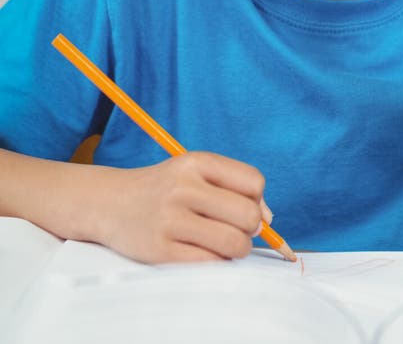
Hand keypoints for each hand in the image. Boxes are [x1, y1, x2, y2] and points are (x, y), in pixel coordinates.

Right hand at [101, 151, 269, 263]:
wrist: (109, 202)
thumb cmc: (165, 189)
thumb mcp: (194, 172)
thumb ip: (234, 188)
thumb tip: (269, 220)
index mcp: (195, 161)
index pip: (254, 182)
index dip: (257, 200)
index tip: (243, 208)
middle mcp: (182, 187)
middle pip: (248, 215)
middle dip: (250, 228)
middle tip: (233, 230)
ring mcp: (170, 219)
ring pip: (234, 244)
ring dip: (236, 250)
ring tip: (221, 244)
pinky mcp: (160, 251)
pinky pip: (210, 264)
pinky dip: (215, 263)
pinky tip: (202, 252)